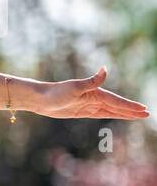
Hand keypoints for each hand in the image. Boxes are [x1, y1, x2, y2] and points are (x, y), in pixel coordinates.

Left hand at [30, 67, 148, 119]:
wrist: (40, 99)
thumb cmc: (56, 92)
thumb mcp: (75, 87)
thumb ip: (92, 81)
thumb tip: (105, 69)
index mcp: (96, 93)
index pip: (117, 102)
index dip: (130, 107)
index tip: (144, 110)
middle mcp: (95, 98)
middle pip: (117, 106)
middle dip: (132, 110)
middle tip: (147, 114)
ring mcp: (89, 105)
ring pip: (111, 111)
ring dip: (125, 114)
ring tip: (138, 116)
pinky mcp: (82, 111)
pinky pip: (101, 114)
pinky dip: (112, 114)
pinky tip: (119, 115)